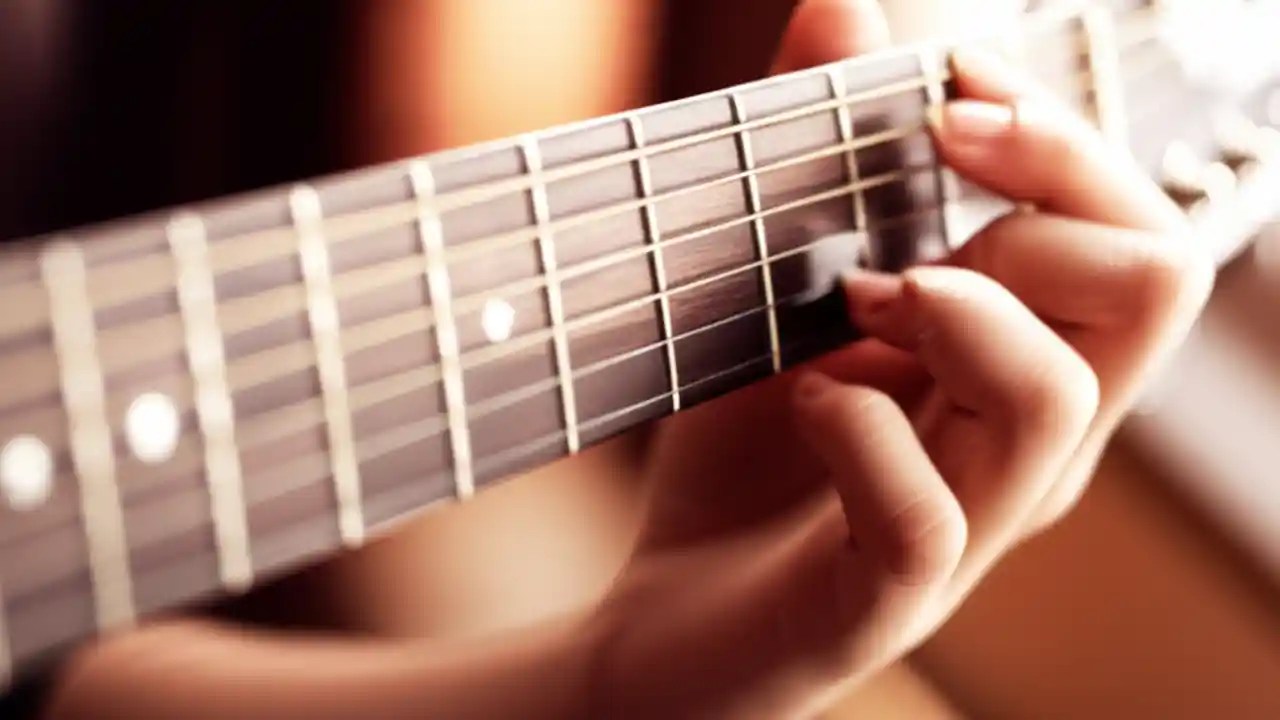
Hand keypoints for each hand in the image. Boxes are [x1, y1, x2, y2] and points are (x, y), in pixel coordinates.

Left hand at [582, 1, 1212, 716]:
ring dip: (954, 308)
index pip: (1132, 226)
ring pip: (1057, 398)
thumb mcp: (772, 294)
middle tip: (928, 159)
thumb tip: (846, 6)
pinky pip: (927, 517)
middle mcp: (1025, 441)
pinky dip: (858, 431)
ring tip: (851, 297)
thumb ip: (816, 162)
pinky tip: (805, 401)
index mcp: (1023, 359)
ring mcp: (971, 524)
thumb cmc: (745, 460)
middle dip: (1046, 182)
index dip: (1064, 132)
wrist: (666, 619)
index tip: (952, 80)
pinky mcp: (888, 598)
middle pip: (1149, 284)